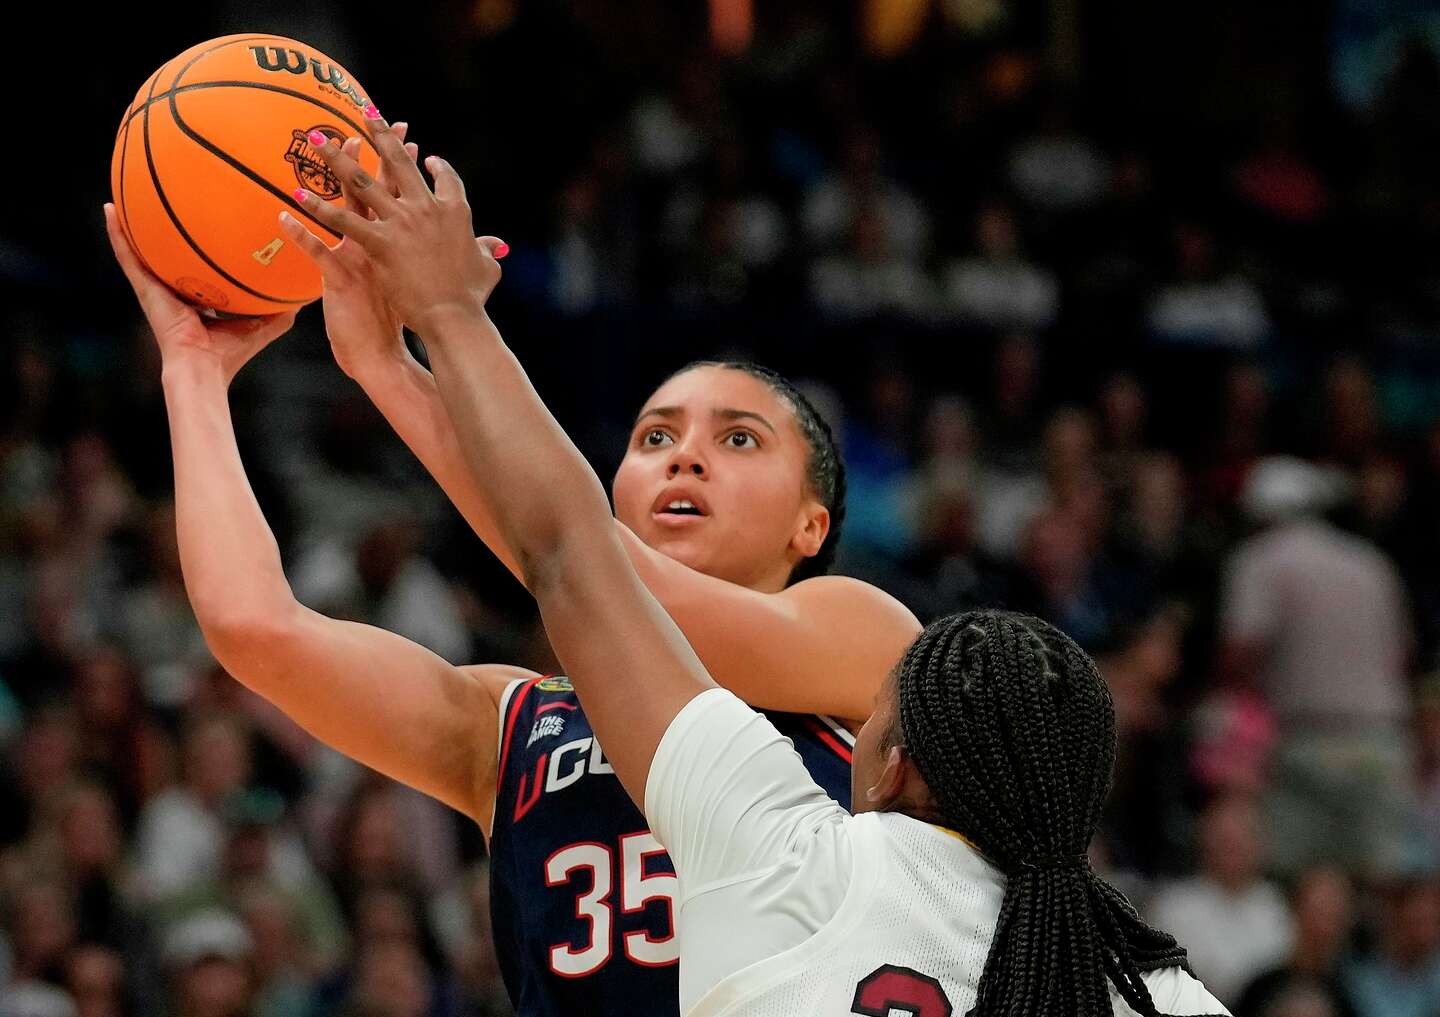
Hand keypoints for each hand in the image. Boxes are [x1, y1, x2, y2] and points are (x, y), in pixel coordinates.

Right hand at [104, 204, 296, 385]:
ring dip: (130, 223)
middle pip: (167, 254)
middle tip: (159, 197)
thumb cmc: (232, 354)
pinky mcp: (143, 288)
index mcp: (198, 298)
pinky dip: (116, 233)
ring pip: (139, 249)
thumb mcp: (264, 324)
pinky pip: (127, 255)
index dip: (200, 247)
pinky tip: (109, 209)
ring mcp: (155, 288)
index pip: (199, 267)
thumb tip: (305, 289)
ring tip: (122, 193)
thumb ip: (282, 306)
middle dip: (164, 230)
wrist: (203, 368)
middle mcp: (174, 289)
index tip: (204, 222)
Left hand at [281, 109, 506, 337]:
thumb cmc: (472, 296)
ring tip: (316, 139)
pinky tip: (297, 194)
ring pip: (361, 182)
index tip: (424, 156)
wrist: (454, 317)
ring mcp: (400, 223)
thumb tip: (496, 244)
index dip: (435, 165)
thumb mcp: (487, 267)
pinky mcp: (379, 243)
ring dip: (336, 158)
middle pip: (399, 163)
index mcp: (454, 211)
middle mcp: (426, 208)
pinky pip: (342, 221)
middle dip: (380, 134)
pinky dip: (318, 207)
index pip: (444, 178)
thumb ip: (487, 250)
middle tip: (366, 113)